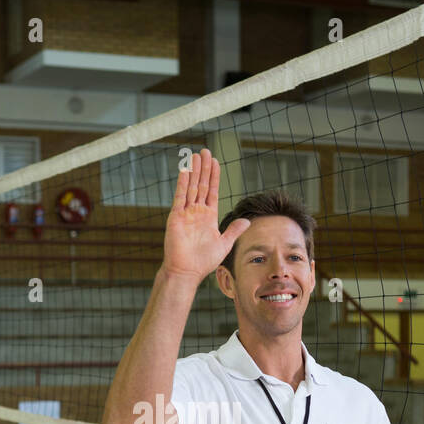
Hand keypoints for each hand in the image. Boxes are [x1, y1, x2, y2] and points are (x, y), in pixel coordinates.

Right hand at [162, 147, 250, 282]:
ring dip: (194, 171)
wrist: (186, 271)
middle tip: (206, 151)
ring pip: (191, 187)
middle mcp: (197, 212)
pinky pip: (180, 197)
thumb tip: (247, 221)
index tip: (215, 162)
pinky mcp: (176, 217)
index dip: (214, 176)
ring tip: (196, 155)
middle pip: (202, 185)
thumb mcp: (224, 244)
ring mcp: (186, 213)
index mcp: (208, 217)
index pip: (212, 191)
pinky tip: (185, 171)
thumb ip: (234, 230)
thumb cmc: (204, 262)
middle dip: (204, 168)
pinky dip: (183, 184)